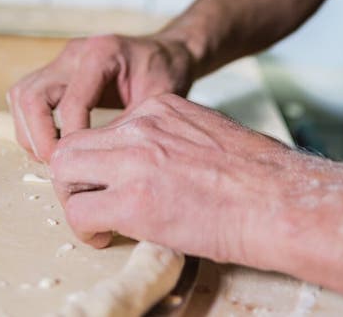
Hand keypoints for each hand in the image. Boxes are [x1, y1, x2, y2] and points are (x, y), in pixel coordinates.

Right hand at [7, 34, 194, 162]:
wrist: (168, 52)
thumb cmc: (166, 72)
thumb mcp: (159, 98)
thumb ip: (130, 124)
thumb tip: (103, 161)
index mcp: (101, 54)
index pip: (70, 103)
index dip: (72, 140)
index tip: (82, 167)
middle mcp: (74, 52)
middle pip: (32, 96)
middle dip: (38, 137)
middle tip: (56, 167)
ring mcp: (62, 60)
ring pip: (22, 96)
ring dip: (29, 131)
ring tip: (53, 158)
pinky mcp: (57, 71)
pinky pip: (28, 97)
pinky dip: (31, 124)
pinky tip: (54, 144)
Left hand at [49, 93, 298, 266]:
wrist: (278, 199)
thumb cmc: (259, 175)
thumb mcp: (208, 135)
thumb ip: (174, 140)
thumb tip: (160, 165)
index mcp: (160, 106)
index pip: (106, 127)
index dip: (101, 159)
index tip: (113, 181)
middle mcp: (141, 124)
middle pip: (73, 142)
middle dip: (74, 175)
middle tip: (90, 200)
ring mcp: (134, 159)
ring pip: (64, 169)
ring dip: (74, 197)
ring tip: (97, 219)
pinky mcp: (133, 200)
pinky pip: (80, 211)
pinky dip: (85, 228)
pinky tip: (107, 236)